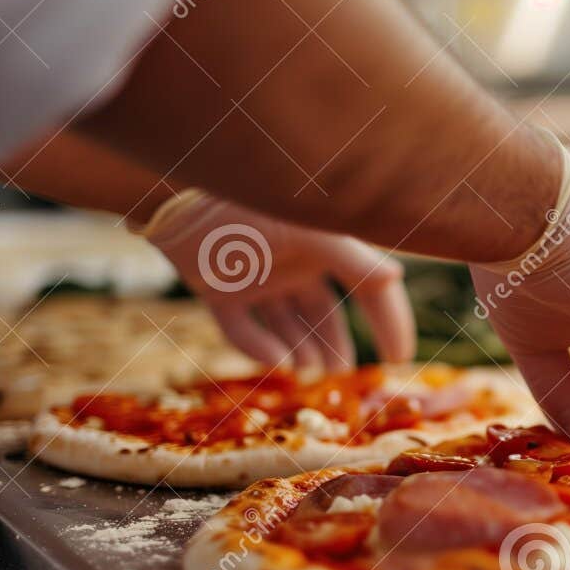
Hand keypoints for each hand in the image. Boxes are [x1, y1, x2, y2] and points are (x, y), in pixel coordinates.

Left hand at [142, 190, 415, 369]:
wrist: (171, 194)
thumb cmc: (248, 202)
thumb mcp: (307, 232)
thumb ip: (353, 258)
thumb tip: (396, 279)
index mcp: (323, 247)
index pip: (368, 290)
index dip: (388, 322)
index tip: (398, 359)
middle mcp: (293, 263)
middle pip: (325, 314)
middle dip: (337, 345)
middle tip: (346, 375)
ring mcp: (255, 279)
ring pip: (286, 325)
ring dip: (302, 351)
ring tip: (312, 371)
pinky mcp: (217, 291)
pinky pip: (241, 328)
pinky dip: (258, 347)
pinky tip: (278, 363)